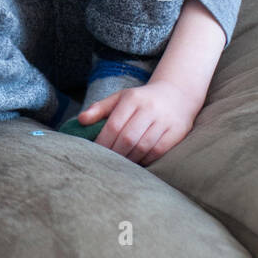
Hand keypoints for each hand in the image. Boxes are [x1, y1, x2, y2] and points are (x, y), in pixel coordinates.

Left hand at [78, 80, 200, 164]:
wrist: (176, 94)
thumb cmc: (141, 100)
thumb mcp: (120, 98)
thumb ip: (99, 109)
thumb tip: (80, 120)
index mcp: (132, 99)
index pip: (114, 125)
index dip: (103, 142)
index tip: (94, 152)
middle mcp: (149, 109)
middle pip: (128, 138)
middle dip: (115, 153)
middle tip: (106, 162)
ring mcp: (164, 121)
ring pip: (143, 147)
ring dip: (130, 159)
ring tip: (121, 164)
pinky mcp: (177, 132)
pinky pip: (158, 152)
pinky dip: (145, 159)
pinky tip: (138, 160)